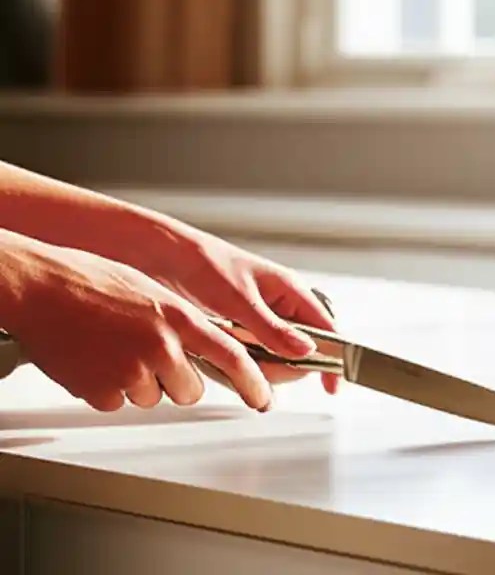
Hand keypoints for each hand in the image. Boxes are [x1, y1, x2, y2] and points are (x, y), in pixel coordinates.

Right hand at [0, 232, 273, 411]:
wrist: (39, 286)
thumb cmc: (91, 282)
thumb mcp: (153, 293)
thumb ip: (183, 322)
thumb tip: (204, 347)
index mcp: (179, 318)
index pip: (233, 358)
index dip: (254, 383)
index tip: (264, 399)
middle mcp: (161, 346)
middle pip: (191, 391)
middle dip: (177, 382)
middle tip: (150, 358)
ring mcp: (131, 371)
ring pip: (153, 397)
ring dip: (138, 383)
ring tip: (112, 349)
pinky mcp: (101, 392)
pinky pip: (118, 402)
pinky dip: (108, 389)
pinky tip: (93, 360)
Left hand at [139, 224, 341, 394]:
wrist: (161, 256)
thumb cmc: (202, 265)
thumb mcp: (239, 300)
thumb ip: (273, 329)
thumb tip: (307, 351)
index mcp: (291, 291)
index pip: (327, 328)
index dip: (333, 357)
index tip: (331, 386)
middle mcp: (281, 305)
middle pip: (301, 349)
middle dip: (284, 365)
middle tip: (260, 369)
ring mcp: (260, 318)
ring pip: (276, 355)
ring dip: (260, 364)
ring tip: (236, 359)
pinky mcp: (240, 327)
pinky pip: (254, 354)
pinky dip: (244, 361)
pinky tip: (226, 362)